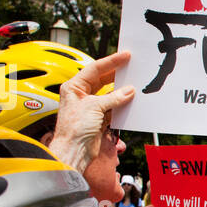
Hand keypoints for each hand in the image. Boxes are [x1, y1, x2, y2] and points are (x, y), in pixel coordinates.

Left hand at [49, 51, 136, 172]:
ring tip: (133, 84)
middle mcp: (81, 95)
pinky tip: (130, 101)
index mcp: (74, 87)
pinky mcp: (98, 119)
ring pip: (109, 94)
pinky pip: (113, 108)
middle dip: (117, 75)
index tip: (125, 56)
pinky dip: (121, 105)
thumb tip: (128, 91)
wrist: (74, 151)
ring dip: (120, 91)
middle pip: (102, 80)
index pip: (95, 69)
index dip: (111, 62)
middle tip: (131, 67)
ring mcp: (90, 107)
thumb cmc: (73, 129)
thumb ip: (113, 98)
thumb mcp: (95, 107)